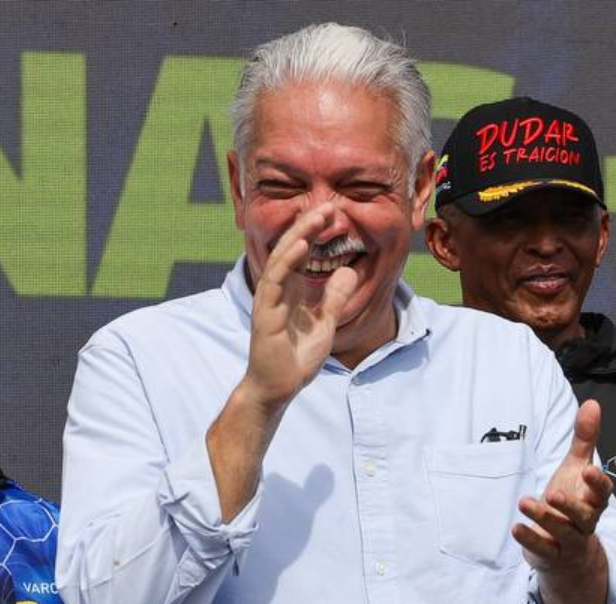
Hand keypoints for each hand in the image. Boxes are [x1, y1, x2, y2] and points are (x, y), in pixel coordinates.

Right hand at [245, 203, 360, 407]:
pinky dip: (288, 262)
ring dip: (298, 236)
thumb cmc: (297, 356)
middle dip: (308, 227)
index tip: (334, 215)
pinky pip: (275, 281)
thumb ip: (335, 296)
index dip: (315, 233)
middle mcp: (278, 289)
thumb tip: (349, 270)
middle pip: (291, 249)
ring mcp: (270, 299)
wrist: (279, 386)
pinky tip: (301, 246)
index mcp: (291, 289)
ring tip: (316, 217)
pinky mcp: (265, 312)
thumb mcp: (326, 321)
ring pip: (282, 259)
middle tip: (327, 207)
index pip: (302, 253)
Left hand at [514, 399, 611, 575]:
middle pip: (584, 516)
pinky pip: (544, 549)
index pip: (602, 492)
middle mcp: (586, 521)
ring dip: (544, 518)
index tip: (588, 470)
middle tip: (553, 493)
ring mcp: (570, 540)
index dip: (597, 483)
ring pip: (563, 532)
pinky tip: (516, 528)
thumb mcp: (576, 469)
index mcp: (593, 500)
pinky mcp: (552, 554)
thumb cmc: (572, 502)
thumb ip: (585, 439)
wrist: (568, 550)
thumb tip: (593, 404)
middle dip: (569, 505)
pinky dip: (531, 539)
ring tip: (525, 502)